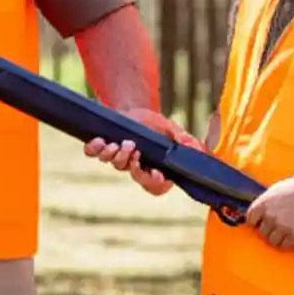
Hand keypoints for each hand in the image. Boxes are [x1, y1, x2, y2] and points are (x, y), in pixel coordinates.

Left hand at [83, 108, 204, 196]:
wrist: (132, 108)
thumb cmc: (153, 123)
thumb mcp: (172, 130)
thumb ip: (186, 142)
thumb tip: (200, 152)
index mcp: (154, 167)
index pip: (156, 186)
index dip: (155, 183)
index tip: (157, 173)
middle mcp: (135, 167)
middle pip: (134, 176)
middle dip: (133, 165)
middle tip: (134, 149)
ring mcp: (117, 158)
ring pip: (115, 165)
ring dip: (116, 155)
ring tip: (120, 142)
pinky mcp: (102, 146)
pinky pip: (94, 154)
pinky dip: (95, 148)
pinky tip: (101, 140)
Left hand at [244, 170, 293, 249]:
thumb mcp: (274, 191)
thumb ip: (264, 203)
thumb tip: (254, 216)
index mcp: (263, 203)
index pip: (250, 220)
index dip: (256, 221)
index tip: (262, 221)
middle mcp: (270, 216)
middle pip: (262, 232)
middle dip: (268, 230)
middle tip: (278, 225)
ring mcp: (282, 226)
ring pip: (272, 241)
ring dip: (278, 238)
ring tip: (285, 231)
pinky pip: (285, 245)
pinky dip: (288, 242)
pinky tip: (292, 235)